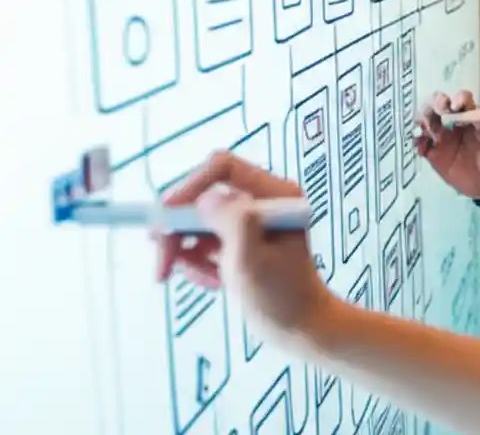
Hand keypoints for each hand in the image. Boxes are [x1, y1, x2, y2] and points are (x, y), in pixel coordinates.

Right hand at [154, 151, 336, 344]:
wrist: (300, 328)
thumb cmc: (282, 297)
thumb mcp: (252, 261)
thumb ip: (231, 223)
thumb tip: (205, 198)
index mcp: (274, 194)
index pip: (222, 168)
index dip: (189, 187)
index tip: (165, 216)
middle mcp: (261, 200)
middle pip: (202, 196)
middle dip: (179, 229)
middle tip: (163, 263)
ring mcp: (248, 221)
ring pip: (196, 222)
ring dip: (189, 252)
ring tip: (208, 280)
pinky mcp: (237, 241)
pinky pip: (201, 242)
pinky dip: (198, 263)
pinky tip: (214, 282)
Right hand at [414, 90, 479, 206]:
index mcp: (471, 116)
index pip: (462, 100)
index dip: (458, 99)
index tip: (456, 106)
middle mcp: (453, 122)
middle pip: (438, 104)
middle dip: (435, 104)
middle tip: (437, 112)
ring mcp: (442, 137)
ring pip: (426, 120)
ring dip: (422, 120)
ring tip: (425, 129)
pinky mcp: (433, 153)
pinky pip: (421, 143)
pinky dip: (418, 142)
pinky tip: (422, 149)